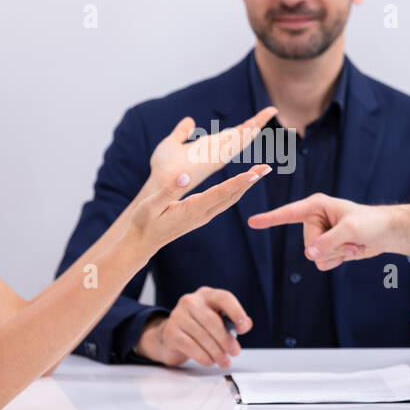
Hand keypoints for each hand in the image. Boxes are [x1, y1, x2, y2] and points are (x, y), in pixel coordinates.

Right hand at [129, 163, 270, 255]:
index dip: (239, 182)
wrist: (142, 241)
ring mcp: (203, 216)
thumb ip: (168, 191)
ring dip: (245, 185)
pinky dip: (235, 190)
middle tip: (267, 167)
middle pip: (232, 196)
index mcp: (192, 210)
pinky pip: (223, 201)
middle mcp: (202, 214)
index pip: (220, 193)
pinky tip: (242, 182)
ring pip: (229, 199)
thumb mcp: (151, 205)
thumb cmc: (144, 222)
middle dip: (250, 181)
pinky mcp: (200, 215)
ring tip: (259, 171)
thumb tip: (185, 177)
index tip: (255, 173)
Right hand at [136, 287, 251, 368]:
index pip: (223, 298)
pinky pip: (190, 346)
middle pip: (212, 320)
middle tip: (234, 352)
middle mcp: (190, 301)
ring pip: (202, 335)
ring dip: (216, 352)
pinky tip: (210, 361)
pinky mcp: (170, 332)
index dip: (236, 312)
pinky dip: (203, 356)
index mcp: (206, 295)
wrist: (172, 337)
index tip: (243, 328)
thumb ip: (233, 321)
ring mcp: (178, 316)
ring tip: (224, 361)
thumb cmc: (200, 328)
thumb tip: (246, 324)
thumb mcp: (218, 321)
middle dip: (226, 339)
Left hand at [146, 106, 276, 198]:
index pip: (231, 133)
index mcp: (209, 146)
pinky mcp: (213, 159)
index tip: (257, 115)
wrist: (160, 181)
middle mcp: (216, 150)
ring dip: (252, 126)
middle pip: (240, 134)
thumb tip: (190, 121)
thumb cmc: (163, 167)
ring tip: (268, 113)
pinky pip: (231, 146)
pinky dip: (242, 137)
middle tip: (271, 110)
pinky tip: (252, 129)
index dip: (244, 125)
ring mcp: (216, 155)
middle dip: (256, 122)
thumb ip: (181, 133)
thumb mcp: (171, 144)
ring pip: (239, 138)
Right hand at [246, 193, 409, 270]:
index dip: (269, 219)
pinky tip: (351, 251)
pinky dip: (338, 261)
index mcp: (316, 206)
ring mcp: (320, 235)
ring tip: (353, 244)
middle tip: (350, 239)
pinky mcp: (326, 248)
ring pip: (314, 257)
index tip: (252, 222)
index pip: (288, 213)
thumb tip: (308, 254)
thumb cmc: (370, 223)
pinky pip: (322, 263)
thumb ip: (327, 242)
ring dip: (336, 255)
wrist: (386, 233)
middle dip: (330, 247)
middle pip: (307, 244)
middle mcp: (314, 220)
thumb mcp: (350, 230)